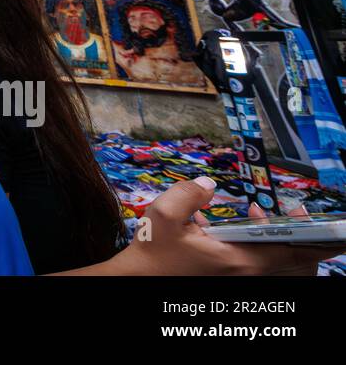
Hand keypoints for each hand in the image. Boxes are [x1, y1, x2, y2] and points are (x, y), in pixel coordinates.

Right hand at [114, 178, 339, 274]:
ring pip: (278, 263)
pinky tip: (246, 227)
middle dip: (303, 237)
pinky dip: (265, 248)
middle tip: (301, 215)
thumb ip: (188, 193)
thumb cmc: (152, 253)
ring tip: (275, 220)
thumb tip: (208, 183)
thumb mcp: (163, 214)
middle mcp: (244, 272)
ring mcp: (237, 277)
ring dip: (284, 242)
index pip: (291, 251)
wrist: (138, 279)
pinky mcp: (227, 277)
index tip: (337, 233)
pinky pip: (260, 264)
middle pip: (292, 259)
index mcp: (239, 260)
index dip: (317, 241)